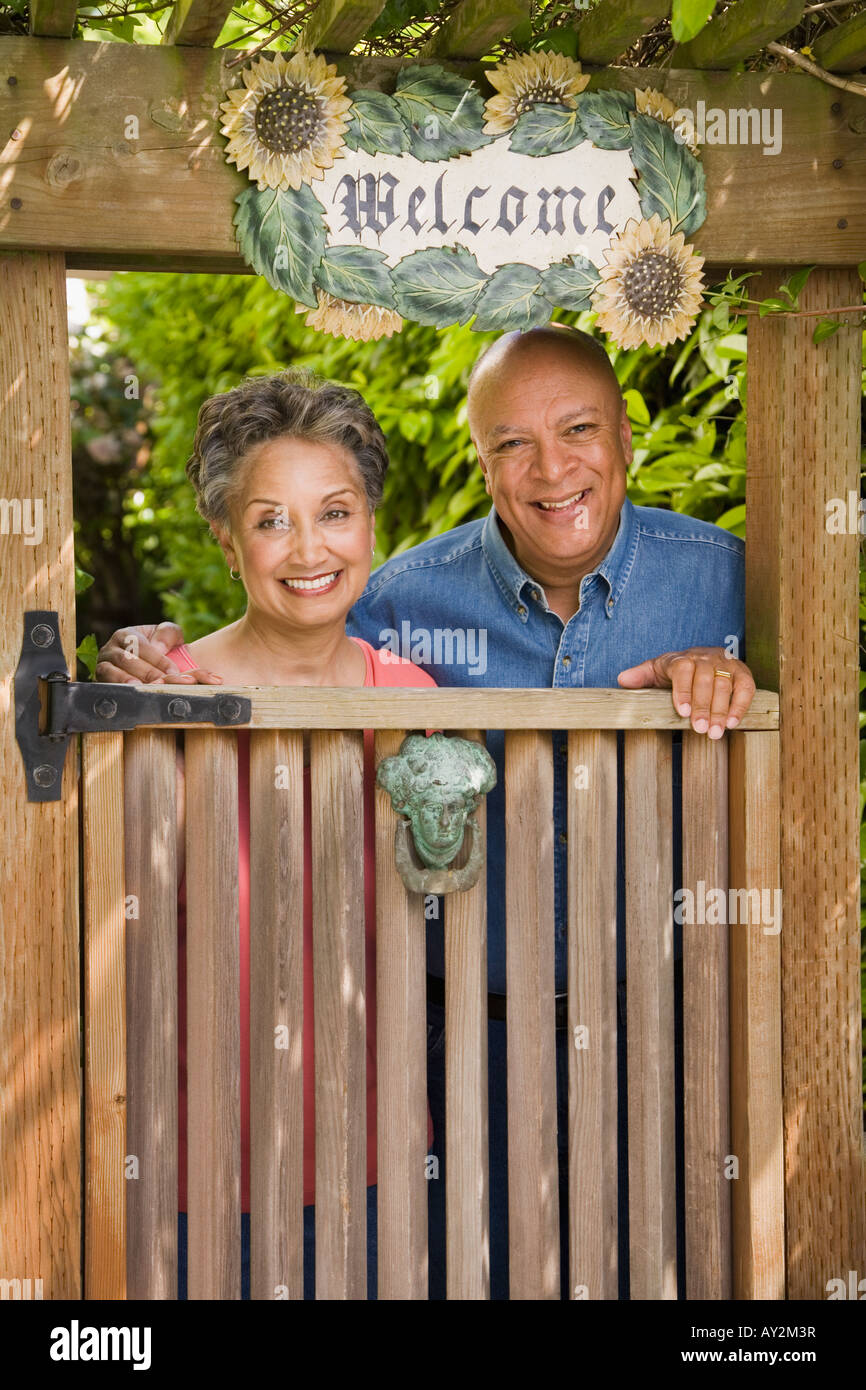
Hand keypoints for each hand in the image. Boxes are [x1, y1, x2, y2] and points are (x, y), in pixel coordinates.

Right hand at [94, 622, 221, 684]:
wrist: (152, 665)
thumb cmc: (160, 648)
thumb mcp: (168, 635)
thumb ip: (168, 634)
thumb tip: (158, 648)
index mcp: (126, 635)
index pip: (140, 645)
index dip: (157, 659)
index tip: (173, 672)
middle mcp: (110, 649)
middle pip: (125, 659)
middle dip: (147, 672)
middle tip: (163, 682)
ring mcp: (102, 666)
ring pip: (109, 672)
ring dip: (128, 681)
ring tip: (144, 688)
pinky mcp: (100, 683)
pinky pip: (105, 686)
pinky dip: (118, 690)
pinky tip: (132, 697)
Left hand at [616, 647, 754, 738]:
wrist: (702, 657)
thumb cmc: (676, 670)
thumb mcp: (655, 671)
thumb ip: (641, 676)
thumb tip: (623, 680)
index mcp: (682, 658)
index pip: (683, 670)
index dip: (683, 691)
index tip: (683, 712)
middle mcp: (705, 658)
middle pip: (705, 680)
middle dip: (703, 707)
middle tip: (701, 729)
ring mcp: (725, 664)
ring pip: (725, 686)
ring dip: (721, 711)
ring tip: (716, 732)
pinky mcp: (742, 672)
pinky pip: (746, 688)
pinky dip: (740, 705)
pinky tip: (733, 723)